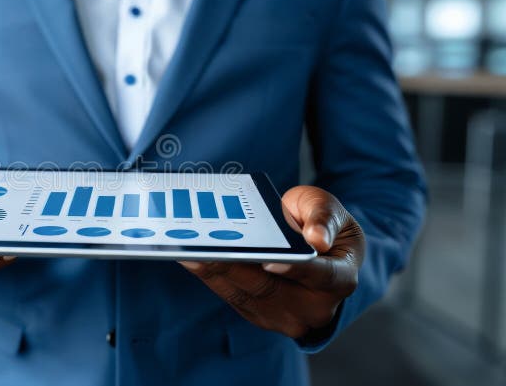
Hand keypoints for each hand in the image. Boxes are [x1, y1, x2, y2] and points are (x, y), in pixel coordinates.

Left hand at [179, 185, 363, 338]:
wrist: (323, 256)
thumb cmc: (327, 229)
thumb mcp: (334, 212)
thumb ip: (325, 218)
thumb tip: (316, 239)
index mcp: (340, 279)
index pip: (319, 276)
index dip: (295, 269)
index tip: (270, 261)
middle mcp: (314, 307)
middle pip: (268, 288)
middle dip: (234, 267)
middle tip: (204, 248)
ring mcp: (285, 317)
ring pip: (244, 295)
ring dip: (214, 273)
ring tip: (188, 251)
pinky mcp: (259, 316)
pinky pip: (233, 297)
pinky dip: (212, 276)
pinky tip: (192, 258)